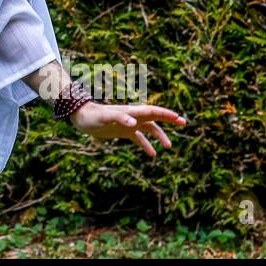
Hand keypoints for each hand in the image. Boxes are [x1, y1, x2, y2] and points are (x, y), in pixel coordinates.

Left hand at [68, 102, 185, 156]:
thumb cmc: (92, 116)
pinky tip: (152, 155)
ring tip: (169, 146)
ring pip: (148, 129)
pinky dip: (146, 145)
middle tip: (184, 122)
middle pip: (154, 117)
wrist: (81, 117)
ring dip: (159, 136)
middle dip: (168, 119)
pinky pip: (138, 138)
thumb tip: (134, 124)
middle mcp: (132, 116)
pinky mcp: (122, 131)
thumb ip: (119, 118)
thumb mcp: (105, 118)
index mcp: (131, 112)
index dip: (165, 114)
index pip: (152, 111)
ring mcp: (128, 124)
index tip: (178, 118)